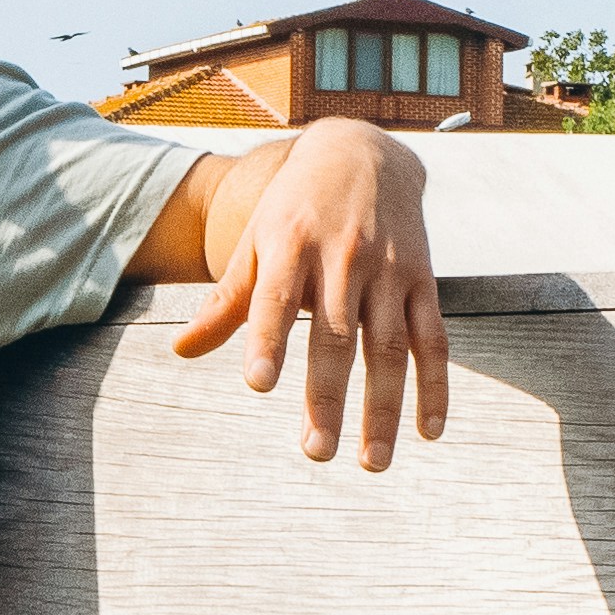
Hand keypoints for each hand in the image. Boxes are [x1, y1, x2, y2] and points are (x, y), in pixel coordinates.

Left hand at [167, 123, 448, 467]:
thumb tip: (180, 352)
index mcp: (292, 244)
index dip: (268, 341)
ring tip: (371, 461)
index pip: (278, 299)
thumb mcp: (257, 242)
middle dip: (327, 397)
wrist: (364, 152)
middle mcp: (344, 257)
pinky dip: (434, 386)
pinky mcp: (423, 280)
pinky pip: (432, 340)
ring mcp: (389, 270)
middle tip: (316, 452)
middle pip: (336, 336)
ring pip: (389, 347)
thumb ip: (226, 301)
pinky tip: (428, 430)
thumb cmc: (295, 208)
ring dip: (383, 408)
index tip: (259, 385)